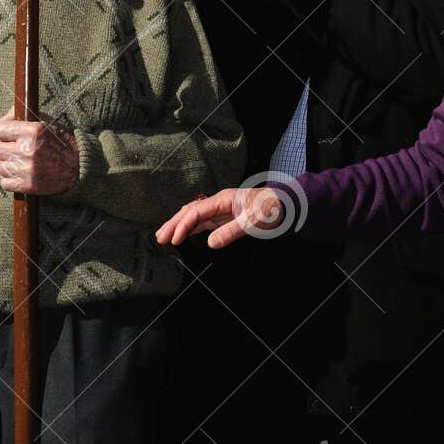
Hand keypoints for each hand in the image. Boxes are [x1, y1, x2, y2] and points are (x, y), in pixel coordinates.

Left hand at [0, 109, 78, 194]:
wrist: (79, 168)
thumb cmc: (62, 143)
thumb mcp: (47, 123)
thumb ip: (26, 116)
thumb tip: (9, 114)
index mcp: (33, 131)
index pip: (0, 129)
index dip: (3, 131)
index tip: (6, 134)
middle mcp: (28, 149)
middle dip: (5, 149)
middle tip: (15, 149)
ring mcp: (27, 169)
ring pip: (0, 167)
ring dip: (8, 165)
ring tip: (20, 163)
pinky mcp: (28, 186)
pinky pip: (5, 183)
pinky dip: (10, 180)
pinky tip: (21, 174)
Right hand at [156, 186, 284, 249]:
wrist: (284, 203)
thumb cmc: (271, 210)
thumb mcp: (253, 223)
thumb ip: (231, 232)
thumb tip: (210, 243)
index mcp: (222, 200)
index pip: (196, 212)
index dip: (183, 226)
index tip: (174, 240)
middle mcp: (218, 202)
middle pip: (190, 212)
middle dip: (174, 224)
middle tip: (160, 238)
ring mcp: (220, 209)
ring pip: (194, 216)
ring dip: (179, 225)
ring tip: (164, 235)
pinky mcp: (224, 216)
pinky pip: (202, 221)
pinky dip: (190, 227)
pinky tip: (183, 233)